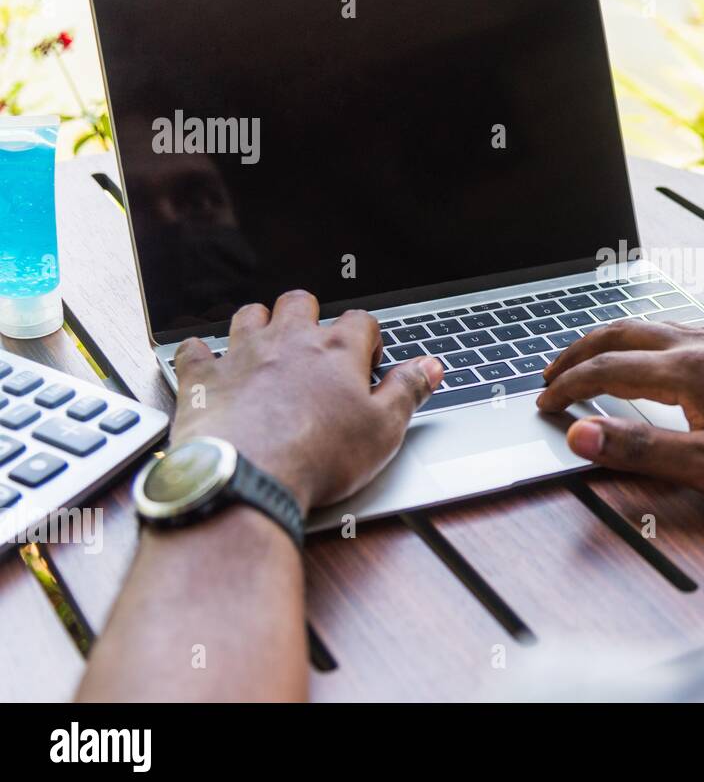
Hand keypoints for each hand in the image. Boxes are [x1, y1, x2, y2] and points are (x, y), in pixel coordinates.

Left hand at [169, 290, 442, 510]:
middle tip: (315, 345)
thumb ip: (408, 390)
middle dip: (309, 316)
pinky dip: (202, 353)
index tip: (366, 360)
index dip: (366, 338)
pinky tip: (207, 362)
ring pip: (250, 314)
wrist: (248, 478)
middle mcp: (288, 341)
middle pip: (300, 303)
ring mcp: (242, 355)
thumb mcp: (384, 430)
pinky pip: (196, 350)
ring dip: (259, 324)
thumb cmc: (318, 456)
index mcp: (336, 352)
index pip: (360, 321)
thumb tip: (429, 366)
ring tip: (267, 346)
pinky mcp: (203, 378)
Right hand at [536, 320, 703, 514]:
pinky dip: (646, 341)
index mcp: (689, 369)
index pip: (608, 369)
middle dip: (579, 351)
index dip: (568, 387)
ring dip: (612, 342)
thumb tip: (578, 435)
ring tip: (589, 361)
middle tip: (549, 375)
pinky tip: (652, 360)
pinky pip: (680, 331)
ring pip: (652, 328)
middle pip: (623, 334)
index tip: (543, 404)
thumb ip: (638, 450)